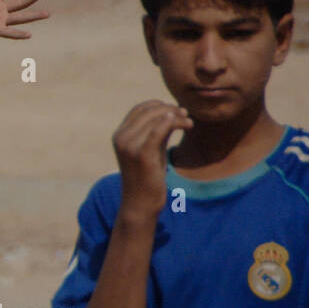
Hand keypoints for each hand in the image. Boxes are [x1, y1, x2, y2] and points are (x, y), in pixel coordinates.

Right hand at [112, 101, 193, 216]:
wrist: (141, 202)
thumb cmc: (148, 176)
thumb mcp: (150, 149)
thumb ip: (155, 131)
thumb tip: (171, 112)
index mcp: (119, 135)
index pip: (139, 109)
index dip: (159, 105)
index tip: (176, 110)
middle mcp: (121, 138)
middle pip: (148, 111)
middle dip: (170, 109)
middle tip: (186, 115)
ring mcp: (129, 145)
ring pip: (156, 118)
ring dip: (176, 116)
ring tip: (189, 123)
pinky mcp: (141, 154)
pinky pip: (159, 130)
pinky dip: (173, 123)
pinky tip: (185, 125)